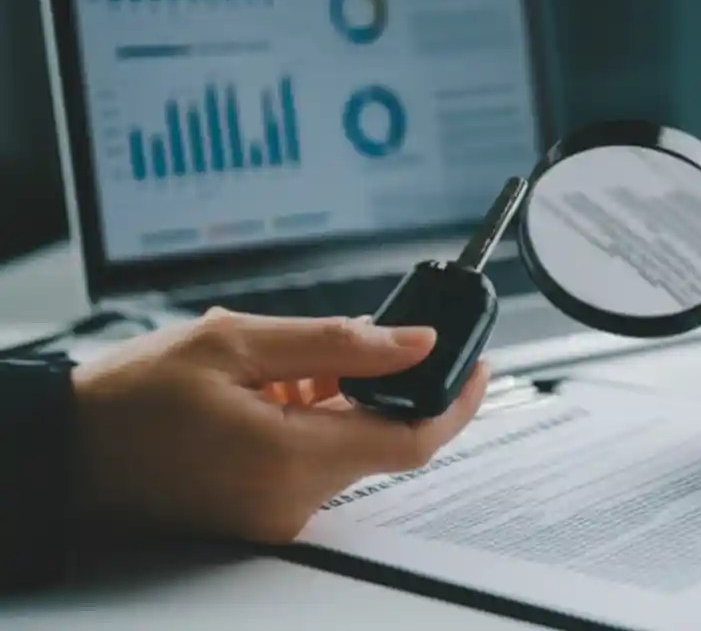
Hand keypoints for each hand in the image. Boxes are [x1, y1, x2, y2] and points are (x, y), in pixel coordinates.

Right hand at [71, 309, 487, 543]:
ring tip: (274, 369)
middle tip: (338, 343)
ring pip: (348, 445)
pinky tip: (268, 394)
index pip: (414, 439)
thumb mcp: (235, 342)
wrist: (67, 452)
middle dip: (375, 384)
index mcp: (291, 459)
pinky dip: (310, 421)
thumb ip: (338, 342)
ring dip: (335, 399)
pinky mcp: (267, 514)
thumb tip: (416, 340)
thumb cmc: (131, 398)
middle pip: (381, 437)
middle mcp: (294, 500)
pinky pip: (317, 461)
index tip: (479, 363)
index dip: (457, 400)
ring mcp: (280, 515)